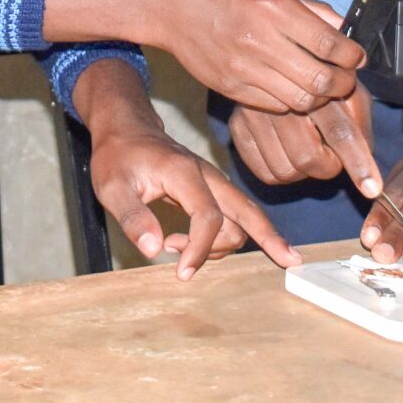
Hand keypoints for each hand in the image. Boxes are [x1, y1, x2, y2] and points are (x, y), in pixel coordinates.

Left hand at [89, 118, 300, 278]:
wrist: (126, 129)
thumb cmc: (117, 156)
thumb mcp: (111, 187)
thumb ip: (132, 217)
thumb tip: (153, 250)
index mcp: (184, 172)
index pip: (208, 216)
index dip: (200, 249)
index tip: (182, 272)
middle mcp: (207, 175)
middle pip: (248, 210)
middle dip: (270, 237)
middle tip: (291, 262)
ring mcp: (212, 182)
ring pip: (240, 218)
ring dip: (220, 245)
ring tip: (174, 248)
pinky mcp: (211, 190)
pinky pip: (231, 217)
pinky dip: (222, 238)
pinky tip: (188, 246)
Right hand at [150, 0, 363, 113]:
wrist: (169, 2)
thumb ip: (308, 7)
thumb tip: (343, 28)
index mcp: (272, 7)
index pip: (329, 44)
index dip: (352, 56)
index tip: (357, 56)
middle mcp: (259, 39)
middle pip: (320, 79)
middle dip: (343, 83)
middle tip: (347, 78)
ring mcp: (242, 68)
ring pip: (300, 100)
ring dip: (319, 97)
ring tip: (322, 86)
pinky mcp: (230, 87)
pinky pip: (274, 105)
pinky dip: (291, 101)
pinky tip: (292, 88)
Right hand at [228, 88, 381, 197]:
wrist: (276, 63)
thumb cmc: (323, 85)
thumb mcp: (350, 92)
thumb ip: (361, 124)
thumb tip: (365, 158)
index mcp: (317, 85)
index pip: (340, 131)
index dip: (358, 162)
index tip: (371, 189)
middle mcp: (281, 97)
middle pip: (308, 157)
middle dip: (328, 167)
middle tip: (333, 156)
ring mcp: (255, 112)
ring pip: (286, 170)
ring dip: (305, 171)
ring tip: (308, 148)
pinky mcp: (237, 128)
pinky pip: (266, 173)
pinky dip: (284, 173)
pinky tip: (288, 152)